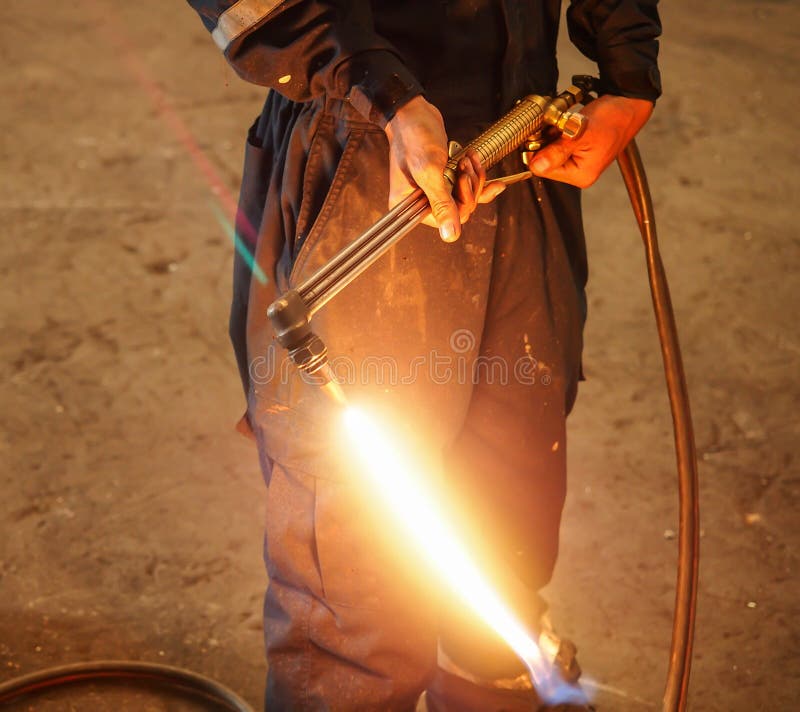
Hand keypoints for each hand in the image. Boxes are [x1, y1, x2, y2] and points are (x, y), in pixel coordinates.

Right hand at [385, 95, 504, 241]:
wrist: (413, 113)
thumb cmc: (414, 137)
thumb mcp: (429, 172)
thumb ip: (442, 204)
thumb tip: (450, 235)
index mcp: (410, 206)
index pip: (445, 220)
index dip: (461, 203)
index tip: (461, 179)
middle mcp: (420, 202)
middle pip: (459, 209)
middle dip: (469, 187)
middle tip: (464, 166)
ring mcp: (433, 191)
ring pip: (466, 197)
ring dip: (474, 178)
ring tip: (468, 159)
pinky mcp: (443, 179)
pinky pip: (465, 188)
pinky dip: (478, 180)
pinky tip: (490, 178)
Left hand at [528, 95, 652, 187]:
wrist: (629, 104)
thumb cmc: (612, 118)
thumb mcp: (580, 134)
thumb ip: (556, 152)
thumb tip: (536, 166)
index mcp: (581, 175)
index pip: (543, 170)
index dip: (537, 150)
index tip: (540, 133)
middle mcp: (580, 173)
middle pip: (545, 162)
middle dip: (545, 142)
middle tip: (555, 125)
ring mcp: (580, 163)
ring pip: (550, 152)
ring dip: (551, 136)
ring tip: (563, 124)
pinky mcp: (579, 152)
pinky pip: (559, 145)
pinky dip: (558, 133)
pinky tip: (566, 125)